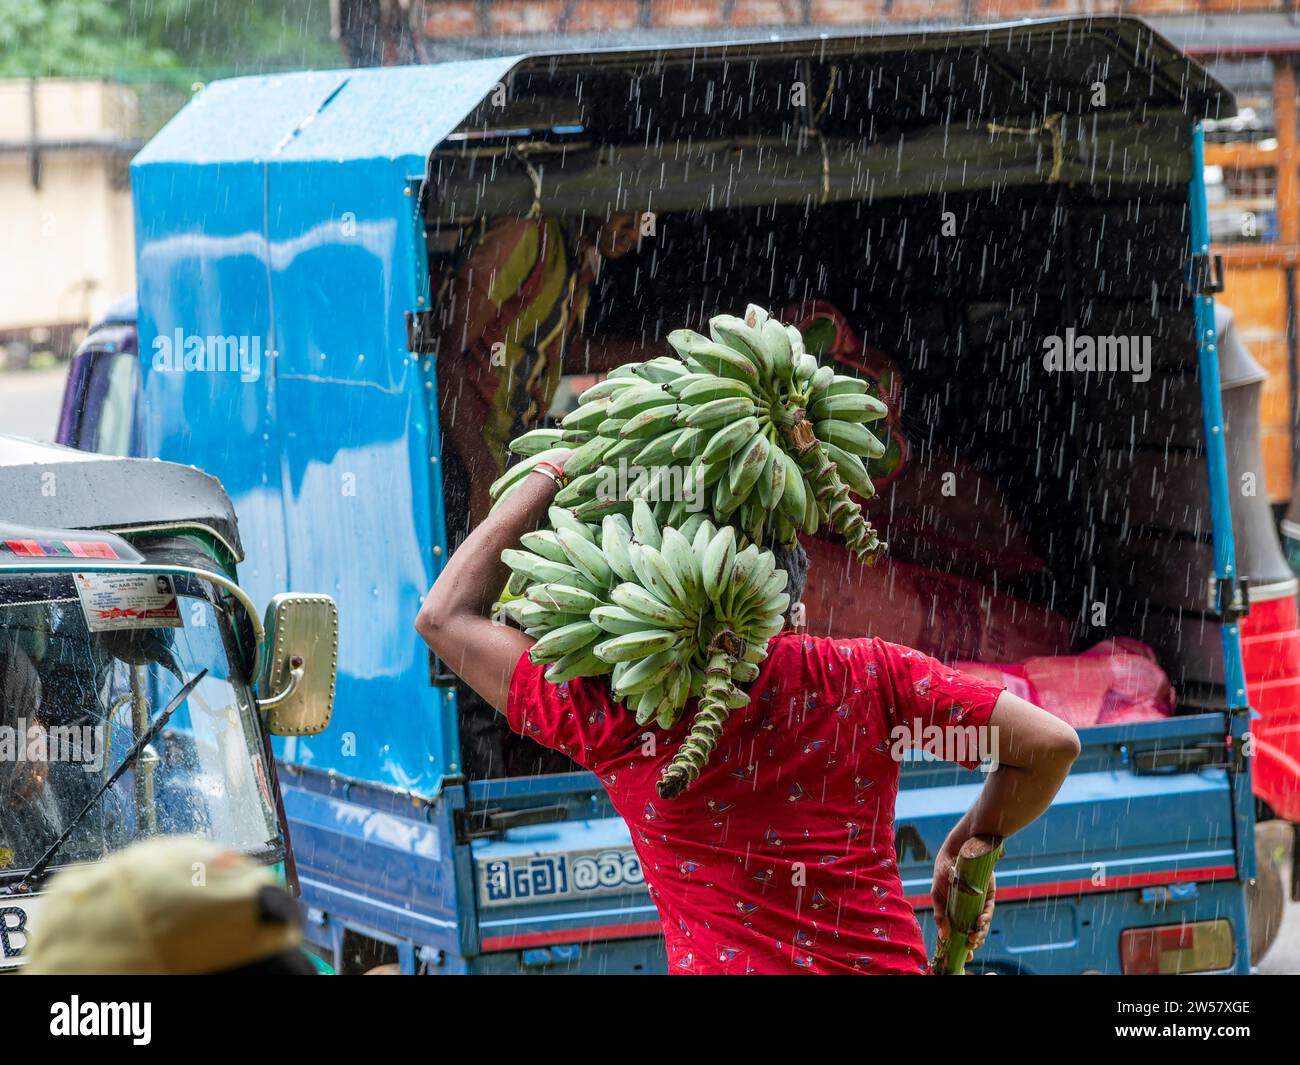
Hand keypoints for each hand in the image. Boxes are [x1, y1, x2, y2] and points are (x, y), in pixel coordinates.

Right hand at [931, 838, 994, 961]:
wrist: (956, 850)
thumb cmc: (943, 870)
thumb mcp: (937, 894)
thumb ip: (940, 914)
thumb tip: (943, 936)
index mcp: (953, 910)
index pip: (958, 931)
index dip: (961, 945)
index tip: (963, 955)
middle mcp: (967, 909)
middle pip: (972, 930)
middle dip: (972, 941)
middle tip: (969, 947)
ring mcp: (978, 903)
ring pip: (982, 924)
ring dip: (980, 933)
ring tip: (974, 937)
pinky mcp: (988, 894)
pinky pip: (989, 910)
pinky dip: (985, 918)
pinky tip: (980, 921)